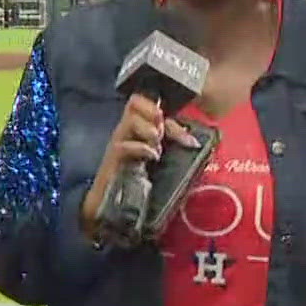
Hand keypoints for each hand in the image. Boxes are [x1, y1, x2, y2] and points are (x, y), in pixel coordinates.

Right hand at [82, 94, 199, 228]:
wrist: (117, 204)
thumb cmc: (140, 179)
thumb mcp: (160, 157)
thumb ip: (171, 144)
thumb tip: (193, 141)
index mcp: (137, 127)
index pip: (142, 101)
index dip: (160, 108)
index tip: (175, 127)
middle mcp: (126, 130)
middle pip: (134, 102)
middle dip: (152, 113)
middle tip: (162, 131)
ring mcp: (118, 143)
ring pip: (129, 120)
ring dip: (149, 130)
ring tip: (157, 146)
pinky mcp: (113, 159)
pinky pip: (122, 145)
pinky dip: (141, 148)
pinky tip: (152, 156)